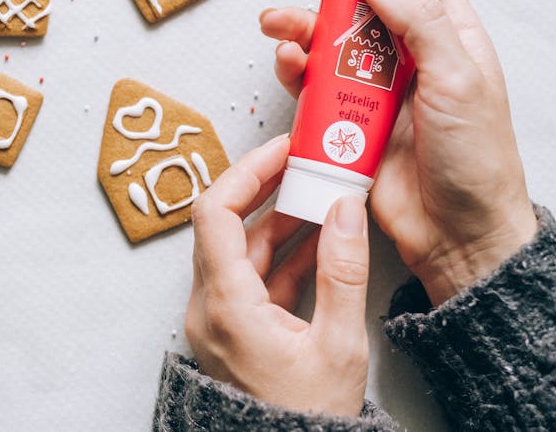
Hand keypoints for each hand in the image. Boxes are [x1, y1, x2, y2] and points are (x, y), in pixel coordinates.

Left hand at [185, 134, 370, 418]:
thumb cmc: (308, 417)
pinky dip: (282, 255)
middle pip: (225, 226)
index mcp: (226, 305)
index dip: (248, 172)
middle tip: (307, 163)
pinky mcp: (232, 329)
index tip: (283, 150)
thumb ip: (343, 271)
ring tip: (323, 195)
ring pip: (240, 251)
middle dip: (267, 189)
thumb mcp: (340, 345)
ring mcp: (217, 318)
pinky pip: (251, 278)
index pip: (216, 213)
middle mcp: (209, 307)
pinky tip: (319, 238)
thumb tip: (345, 207)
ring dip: (280, 221)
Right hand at [261, 0, 538, 304]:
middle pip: (361, 6)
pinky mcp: (351, 124)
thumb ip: (418, 22)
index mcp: (450, 38)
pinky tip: (287, 63)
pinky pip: (316, 90)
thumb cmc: (476, 159)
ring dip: (301, 28)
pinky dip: (297, 72)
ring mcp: (379, 91)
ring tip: (274, 23)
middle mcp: (412, 59)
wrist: (458, 235)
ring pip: (331, 45)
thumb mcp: (458, 78)